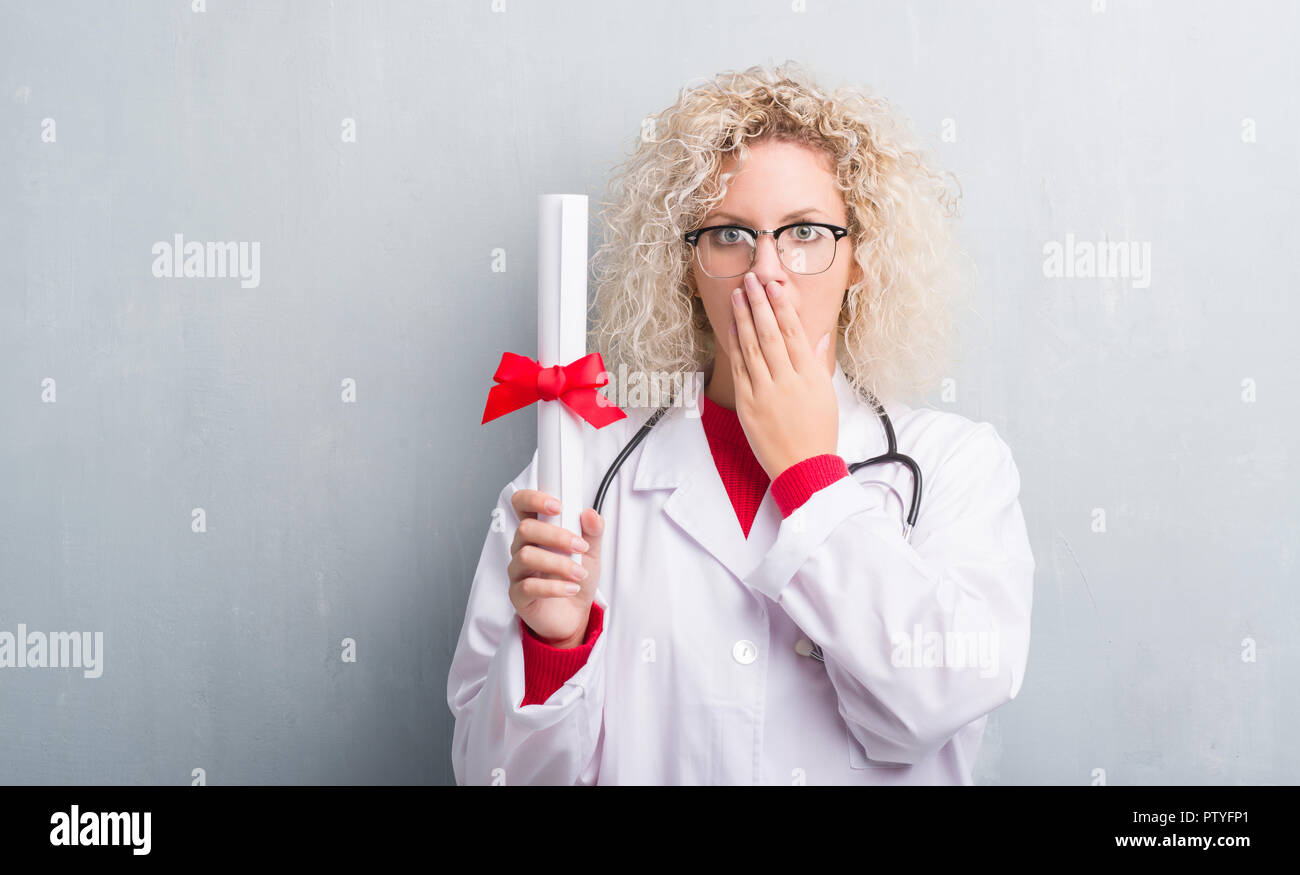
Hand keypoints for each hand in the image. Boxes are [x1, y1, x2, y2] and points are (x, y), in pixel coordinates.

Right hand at [507, 490, 603, 647]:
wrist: (575, 615)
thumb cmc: (576, 578)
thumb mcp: (591, 553)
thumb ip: (593, 532)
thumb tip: (590, 513)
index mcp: (537, 531)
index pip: (521, 504)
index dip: (533, 499)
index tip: (557, 505)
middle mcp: (522, 547)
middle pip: (525, 529)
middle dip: (556, 536)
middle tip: (579, 547)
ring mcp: (518, 571)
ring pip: (527, 556)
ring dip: (559, 564)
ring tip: (580, 573)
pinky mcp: (518, 595)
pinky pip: (528, 586)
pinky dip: (555, 586)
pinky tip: (571, 588)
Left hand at [719, 271, 838, 479]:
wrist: (804, 467)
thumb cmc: (818, 431)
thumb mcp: (826, 394)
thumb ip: (819, 363)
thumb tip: (819, 338)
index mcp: (810, 376)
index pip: (793, 333)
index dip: (782, 307)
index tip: (774, 286)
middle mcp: (787, 381)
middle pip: (770, 334)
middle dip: (759, 303)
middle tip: (752, 279)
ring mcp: (765, 393)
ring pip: (752, 347)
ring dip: (744, 318)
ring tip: (738, 294)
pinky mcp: (748, 405)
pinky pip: (740, 369)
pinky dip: (736, 345)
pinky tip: (733, 326)